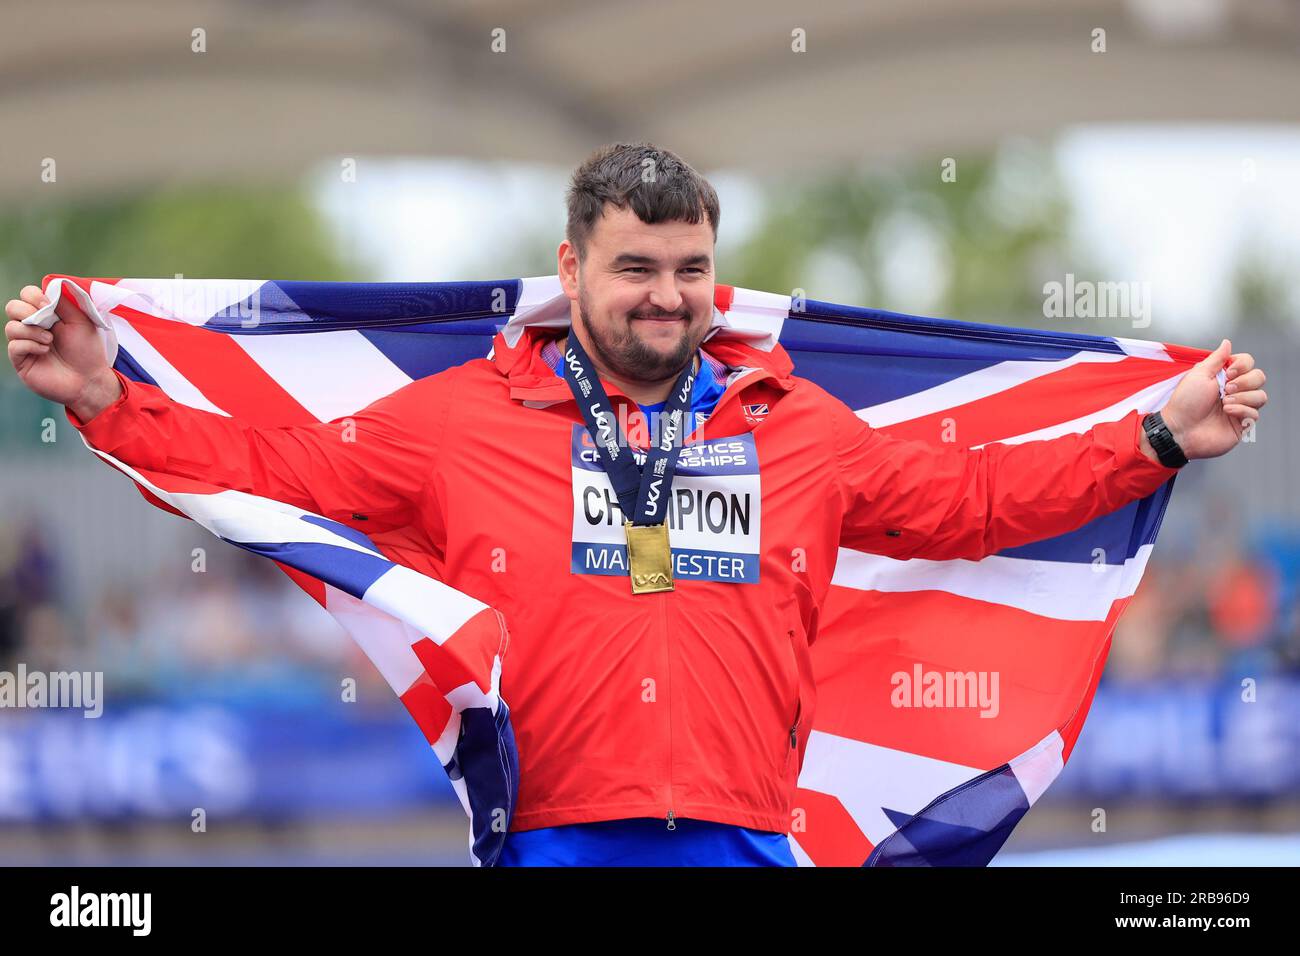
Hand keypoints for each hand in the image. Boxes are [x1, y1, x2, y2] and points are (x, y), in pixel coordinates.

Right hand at [4, 283, 120, 419]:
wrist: (90, 379)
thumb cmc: (88, 351)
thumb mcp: (81, 320)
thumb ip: (64, 302)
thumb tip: (47, 288)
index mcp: (46, 315)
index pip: (26, 295)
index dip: (33, 295)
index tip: (48, 304)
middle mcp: (32, 327)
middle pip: (12, 307)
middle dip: (26, 310)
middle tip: (47, 322)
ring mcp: (25, 344)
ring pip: (10, 327)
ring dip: (31, 330)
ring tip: (50, 340)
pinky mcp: (21, 361)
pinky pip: (14, 346)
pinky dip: (30, 345)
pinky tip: (45, 350)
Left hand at [1158, 338, 1266, 460]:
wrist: (1181, 429)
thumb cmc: (1185, 402)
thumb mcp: (1199, 374)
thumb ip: (1216, 359)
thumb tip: (1227, 343)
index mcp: (1225, 377)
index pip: (1248, 362)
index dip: (1242, 365)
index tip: (1228, 373)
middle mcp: (1235, 391)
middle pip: (1259, 377)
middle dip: (1244, 382)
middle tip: (1225, 389)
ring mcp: (1240, 407)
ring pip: (1261, 396)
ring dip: (1243, 397)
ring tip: (1224, 403)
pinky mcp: (1242, 423)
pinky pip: (1255, 413)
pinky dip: (1241, 410)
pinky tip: (1226, 412)